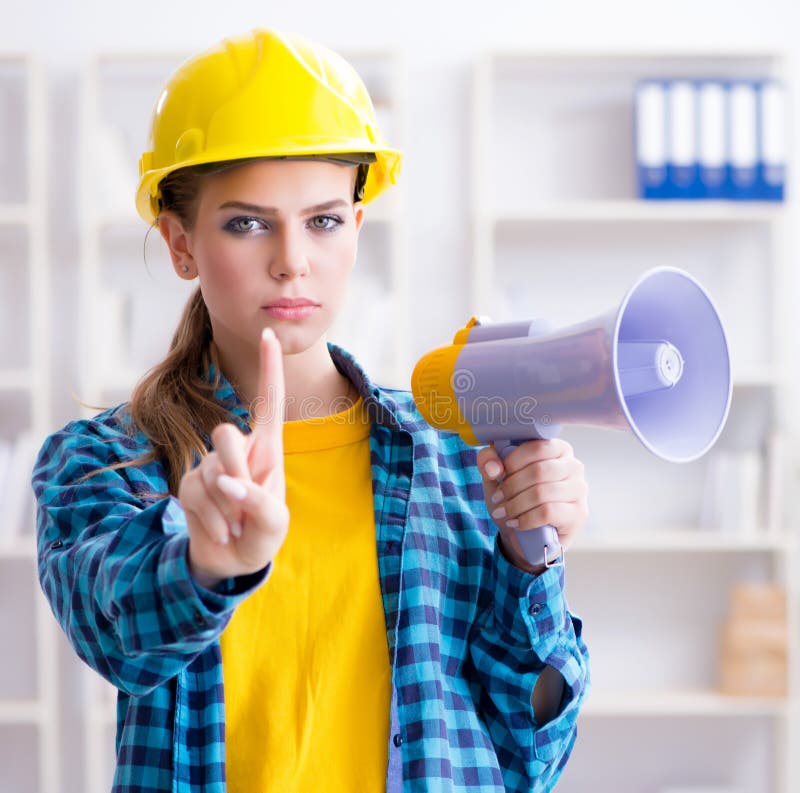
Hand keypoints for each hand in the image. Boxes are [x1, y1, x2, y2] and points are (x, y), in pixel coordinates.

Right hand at [179, 328, 289, 588]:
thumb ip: (259, 504)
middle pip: (225, 435)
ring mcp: (211, 465)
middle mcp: (239, 450)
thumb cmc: (261, 537)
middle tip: (243, 505)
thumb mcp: (273, 526)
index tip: (267, 333)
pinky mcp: (190, 484)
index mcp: (268, 449)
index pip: (269, 402)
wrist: (230, 561)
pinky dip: (210, 520)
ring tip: (238, 526)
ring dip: (224, 507)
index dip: (269, 368)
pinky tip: (222, 533)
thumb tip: (227, 483)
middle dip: (232, 470)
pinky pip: (193, 494)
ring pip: (207, 471)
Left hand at [477, 439, 587, 572]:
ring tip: (503, 512)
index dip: (512, 462)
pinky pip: (548, 512)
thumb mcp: (496, 478)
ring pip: (542, 493)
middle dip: (511, 486)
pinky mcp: (578, 514)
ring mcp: (579, 490)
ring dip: (516, 505)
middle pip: (539, 471)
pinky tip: (516, 523)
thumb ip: (489, 463)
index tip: (498, 475)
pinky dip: (526, 519)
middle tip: (497, 497)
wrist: (528, 536)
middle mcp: (573, 466)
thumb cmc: (516, 498)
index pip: (536, 447)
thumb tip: (493, 466)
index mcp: (557, 448)